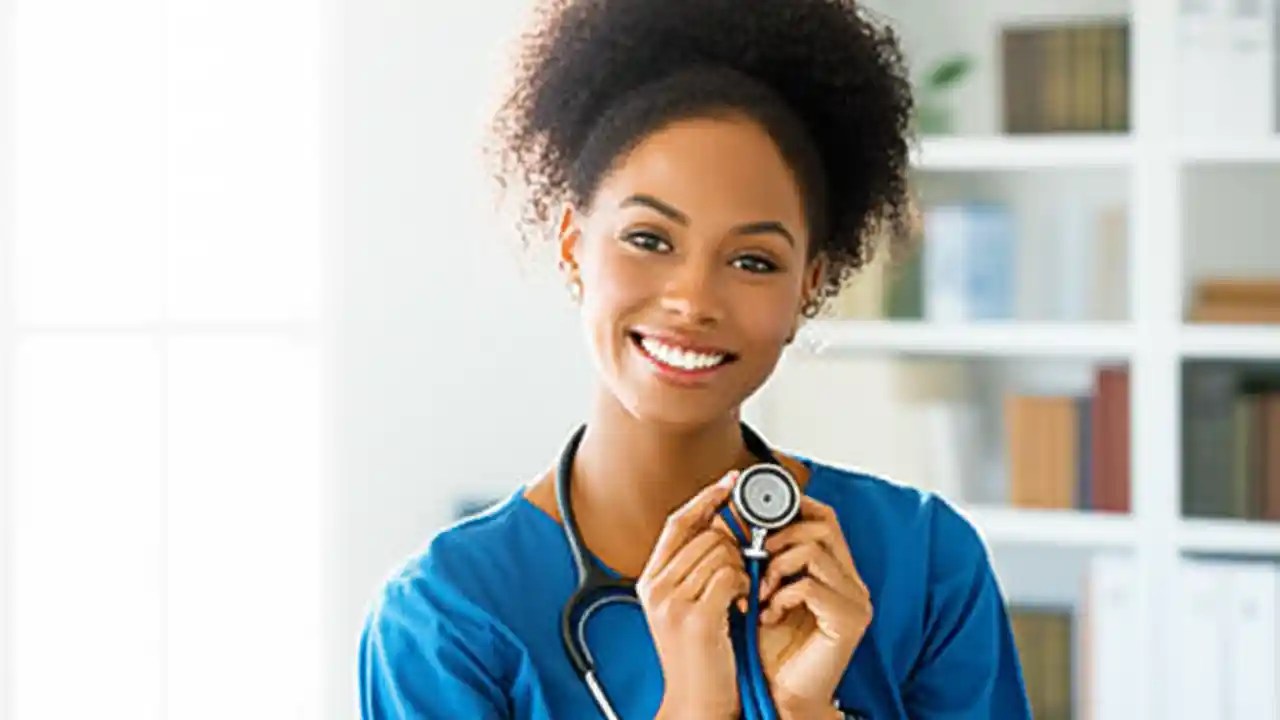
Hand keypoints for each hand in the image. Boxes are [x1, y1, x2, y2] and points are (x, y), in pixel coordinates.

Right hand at [638, 471, 747, 719]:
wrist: (697, 703)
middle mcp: (656, 587)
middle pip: (706, 534)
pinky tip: (741, 608)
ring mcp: (673, 601)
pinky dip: (745, 588)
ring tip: (738, 599)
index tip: (730, 482)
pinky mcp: (696, 617)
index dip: (706, 497)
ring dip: (742, 572)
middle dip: (735, 549)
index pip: (678, 521)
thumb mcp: (685, 606)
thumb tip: (724, 525)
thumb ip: (695, 567)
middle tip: (741, 577)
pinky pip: (731, 576)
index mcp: (650, 580)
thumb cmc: (699, 657)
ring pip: (722, 553)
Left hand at [755, 497, 870, 718]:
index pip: (825, 517)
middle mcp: (852, 581)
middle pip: (823, 525)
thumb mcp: (759, 590)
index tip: (755, 517)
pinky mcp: (849, 621)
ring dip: (776, 567)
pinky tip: (769, 616)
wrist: (779, 696)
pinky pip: (811, 586)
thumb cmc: (769, 648)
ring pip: (814, 550)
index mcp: (835, 570)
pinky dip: (782, 597)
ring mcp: (856, 600)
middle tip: (753, 560)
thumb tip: (726, 515)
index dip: (792, 508)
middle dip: (779, 537)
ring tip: (760, 593)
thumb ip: (755, 556)